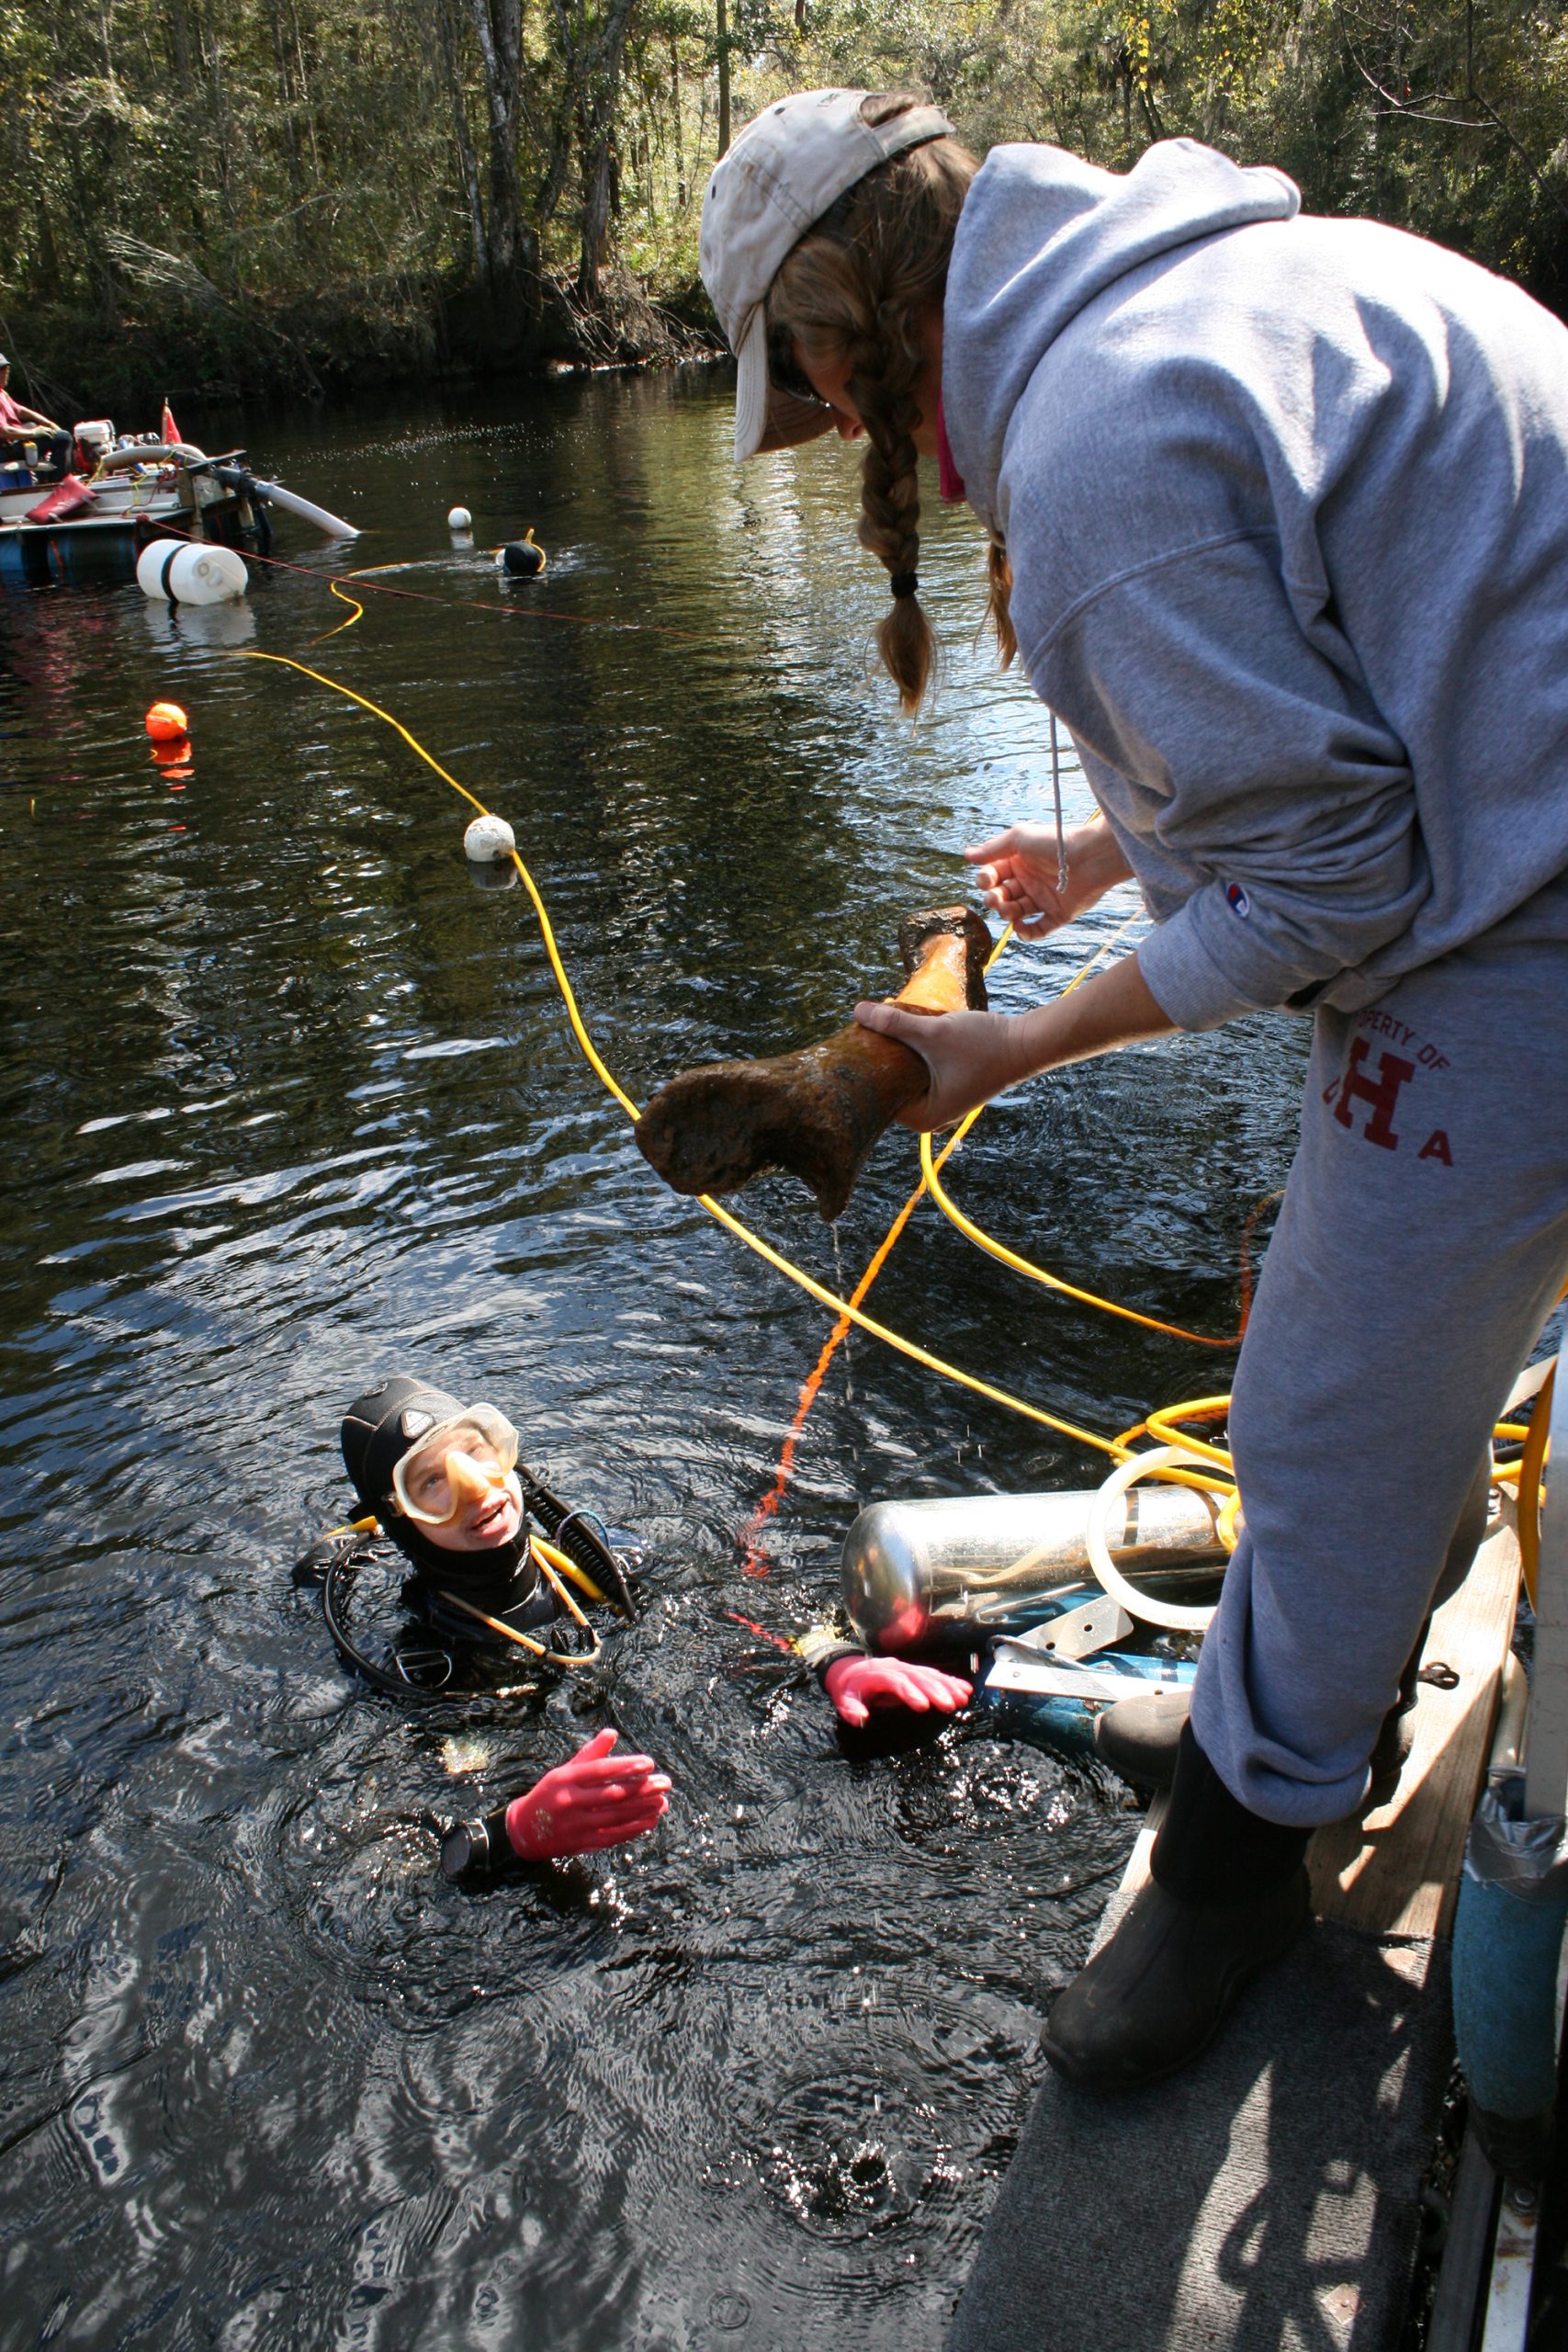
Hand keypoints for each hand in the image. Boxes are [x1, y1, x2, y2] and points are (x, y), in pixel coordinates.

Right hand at [505, 1728, 670, 1860]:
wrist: (524, 1830)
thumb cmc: (549, 1794)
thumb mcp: (564, 1771)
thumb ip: (590, 1753)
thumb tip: (612, 1732)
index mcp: (566, 1779)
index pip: (601, 1770)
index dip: (626, 1766)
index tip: (649, 1763)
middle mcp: (571, 1801)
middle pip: (612, 1794)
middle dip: (642, 1789)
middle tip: (665, 1783)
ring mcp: (576, 1824)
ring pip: (616, 1816)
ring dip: (643, 1810)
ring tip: (663, 1802)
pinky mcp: (582, 1842)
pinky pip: (612, 1836)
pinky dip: (633, 1829)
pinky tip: (650, 1821)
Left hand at [824, 1653, 972, 1727]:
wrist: (851, 1670)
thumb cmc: (849, 1689)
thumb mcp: (843, 1698)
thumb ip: (850, 1708)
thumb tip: (860, 1717)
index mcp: (878, 1674)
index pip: (896, 1682)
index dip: (910, 1693)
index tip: (924, 1706)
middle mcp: (895, 1667)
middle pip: (917, 1677)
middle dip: (935, 1690)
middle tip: (950, 1705)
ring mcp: (906, 1668)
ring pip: (929, 1674)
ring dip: (947, 1686)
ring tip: (962, 1698)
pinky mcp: (914, 1672)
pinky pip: (934, 1675)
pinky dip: (950, 1681)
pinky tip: (964, 1689)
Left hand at [852, 1001, 1027, 1129]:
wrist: (1027, 1043)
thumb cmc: (984, 1045)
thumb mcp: (934, 1033)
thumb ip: (896, 1023)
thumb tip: (858, 1011)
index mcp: (923, 1117)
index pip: (878, 1098)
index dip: (863, 1071)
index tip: (850, 1047)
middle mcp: (930, 1116)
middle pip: (890, 1087)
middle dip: (878, 1061)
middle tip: (861, 1035)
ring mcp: (941, 1102)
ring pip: (905, 1077)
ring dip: (896, 1054)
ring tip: (878, 1031)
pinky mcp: (949, 1087)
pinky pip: (920, 1071)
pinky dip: (913, 1054)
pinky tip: (903, 1032)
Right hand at [966, 821, 1130, 939]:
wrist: (1089, 858)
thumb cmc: (1054, 843)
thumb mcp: (1019, 838)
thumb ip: (992, 848)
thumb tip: (967, 855)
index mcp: (1019, 862)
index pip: (994, 875)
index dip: (986, 880)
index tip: (986, 880)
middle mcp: (1029, 881)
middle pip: (1002, 895)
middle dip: (993, 899)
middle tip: (995, 898)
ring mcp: (1043, 899)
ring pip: (1016, 912)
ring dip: (1006, 913)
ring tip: (1007, 908)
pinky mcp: (1058, 915)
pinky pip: (1038, 929)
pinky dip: (1027, 933)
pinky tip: (1020, 928)